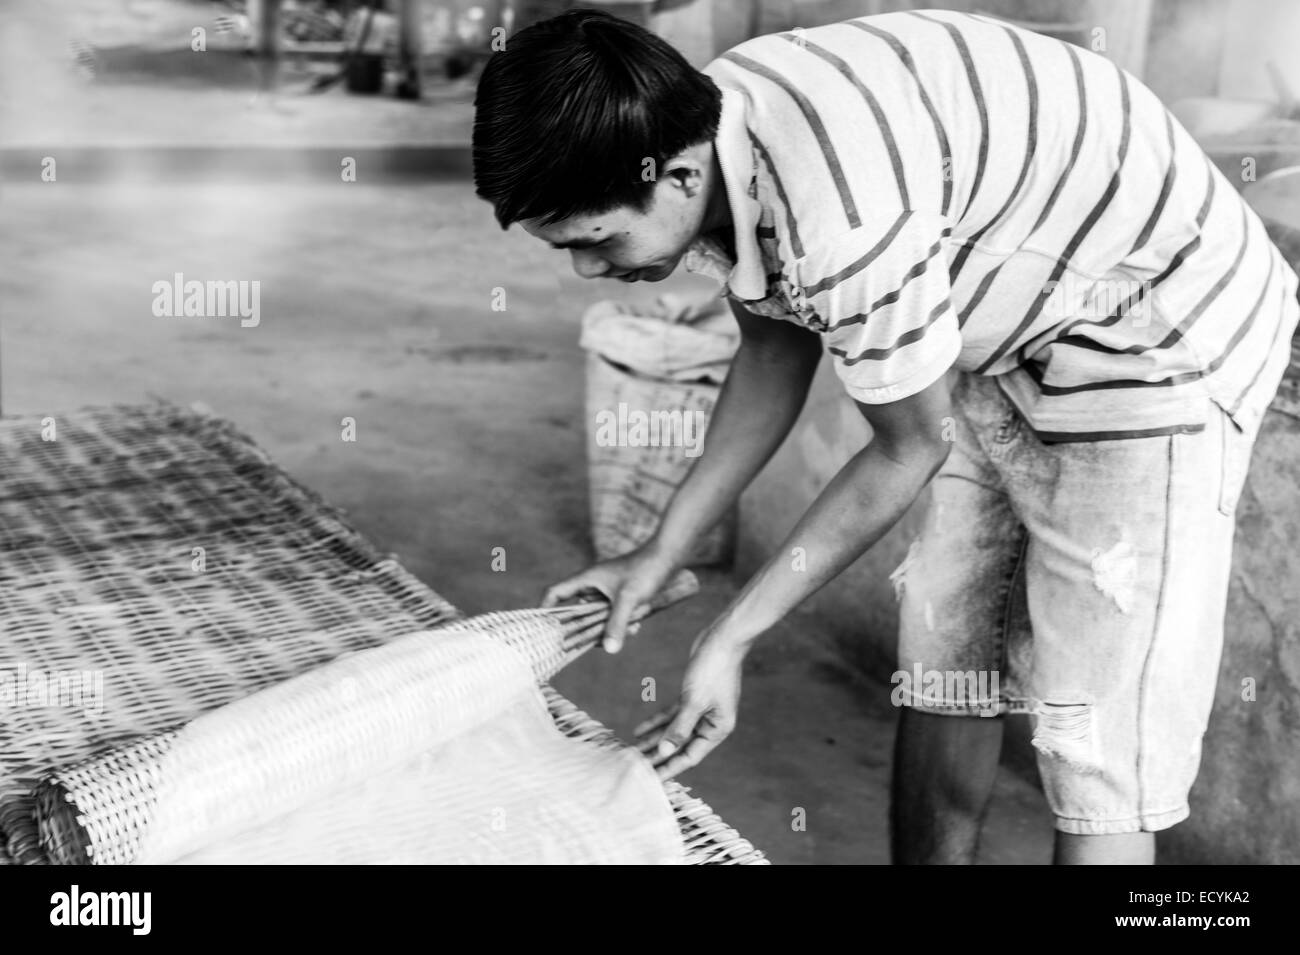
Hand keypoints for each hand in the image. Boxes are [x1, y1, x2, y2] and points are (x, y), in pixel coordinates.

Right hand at [539, 543, 677, 653]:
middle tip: (598, 641)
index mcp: (586, 579)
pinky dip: (621, 622)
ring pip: (597, 617)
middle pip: (577, 613)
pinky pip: (612, 614)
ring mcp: (606, 590)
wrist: (668, 556)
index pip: (556, 594)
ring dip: (609, 626)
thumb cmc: (645, 570)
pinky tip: (637, 624)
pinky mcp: (618, 595)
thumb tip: (608, 650)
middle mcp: (593, 585)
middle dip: (588, 629)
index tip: (545, 629)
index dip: (547, 610)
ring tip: (630, 627)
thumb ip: (616, 624)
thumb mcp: (629, 599)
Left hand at [634, 629, 745, 779]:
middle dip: (660, 756)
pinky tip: (640, 730)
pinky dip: (657, 722)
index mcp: (718, 729)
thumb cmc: (714, 669)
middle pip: (681, 746)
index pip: (690, 756)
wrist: (722, 638)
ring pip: (674, 731)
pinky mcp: (693, 697)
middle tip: (638, 769)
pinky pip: (673, 715)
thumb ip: (679, 728)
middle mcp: (711, 723)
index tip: (653, 780)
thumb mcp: (694, 701)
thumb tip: (665, 752)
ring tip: (634, 751)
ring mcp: (702, 710)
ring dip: (655, 740)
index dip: (670, 768)